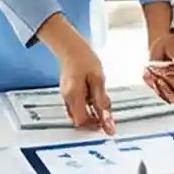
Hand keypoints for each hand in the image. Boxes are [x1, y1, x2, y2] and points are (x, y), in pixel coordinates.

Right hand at [39, 13, 114, 133]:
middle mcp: (67, 98)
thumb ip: (101, 100)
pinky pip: (77, 107)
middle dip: (94, 122)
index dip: (95, 126)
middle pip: (79, 121)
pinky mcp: (68, 93)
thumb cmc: (84, 59)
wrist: (71, 48)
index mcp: (74, 95)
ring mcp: (66, 96)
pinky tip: (95, 101)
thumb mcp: (98, 79)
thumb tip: (107, 118)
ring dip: (91, 116)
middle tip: (107, 118)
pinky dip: (87, 109)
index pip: (82, 120)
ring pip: (78, 115)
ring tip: (103, 107)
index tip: (107, 125)